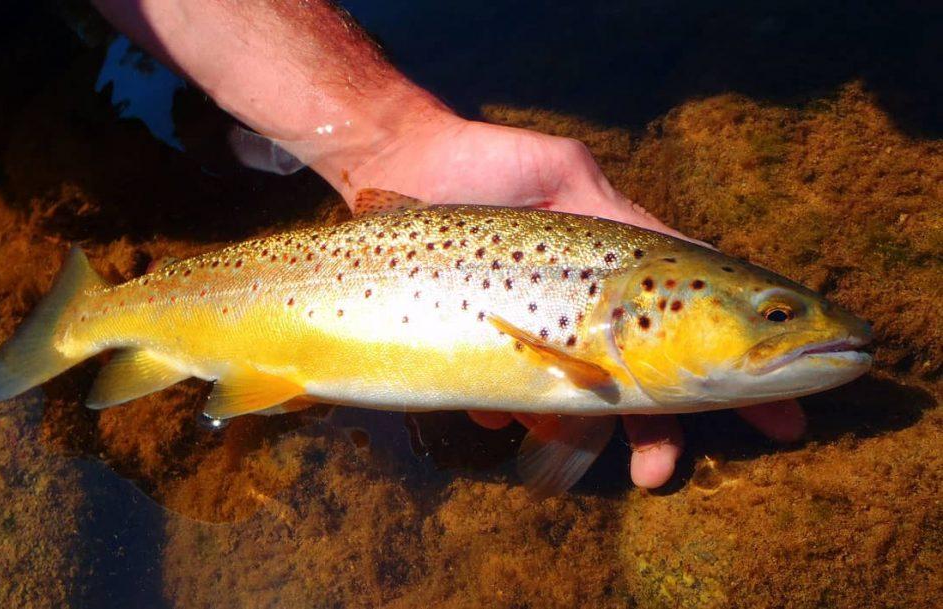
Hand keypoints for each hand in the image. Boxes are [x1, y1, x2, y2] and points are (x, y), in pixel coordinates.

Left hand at [343, 115, 806, 488]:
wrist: (404, 164)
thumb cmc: (492, 165)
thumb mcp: (567, 176)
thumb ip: (620, 213)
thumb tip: (678, 251)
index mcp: (619, 275)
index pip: (693, 331)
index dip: (740, 379)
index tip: (784, 421)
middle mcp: (581, 316)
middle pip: (636, 389)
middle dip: (655, 434)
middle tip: (657, 473)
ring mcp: (531, 339)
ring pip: (574, 406)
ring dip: (575, 433)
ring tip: (554, 440)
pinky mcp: (478, 350)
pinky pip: (502, 399)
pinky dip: (503, 410)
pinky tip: (492, 411)